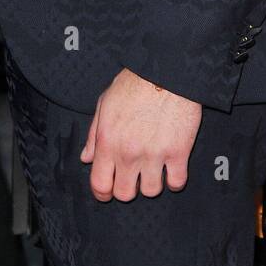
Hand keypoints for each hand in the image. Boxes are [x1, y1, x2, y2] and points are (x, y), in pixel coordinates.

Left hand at [80, 68, 201, 200]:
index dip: (102, 193)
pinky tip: (171, 168)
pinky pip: (176, 183)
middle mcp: (129, 152)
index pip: (100, 184)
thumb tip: (87, 157)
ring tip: (152, 169)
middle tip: (131, 179)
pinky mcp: (178, 153)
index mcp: (108, 141)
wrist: (166, 72)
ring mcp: (154, 155)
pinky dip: (174, 180)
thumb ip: (94, 134)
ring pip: (151, 191)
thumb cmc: (134, 84)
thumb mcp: (105, 103)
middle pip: (125, 194)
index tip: (107, 192)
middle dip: (126, 190)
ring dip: (151, 184)